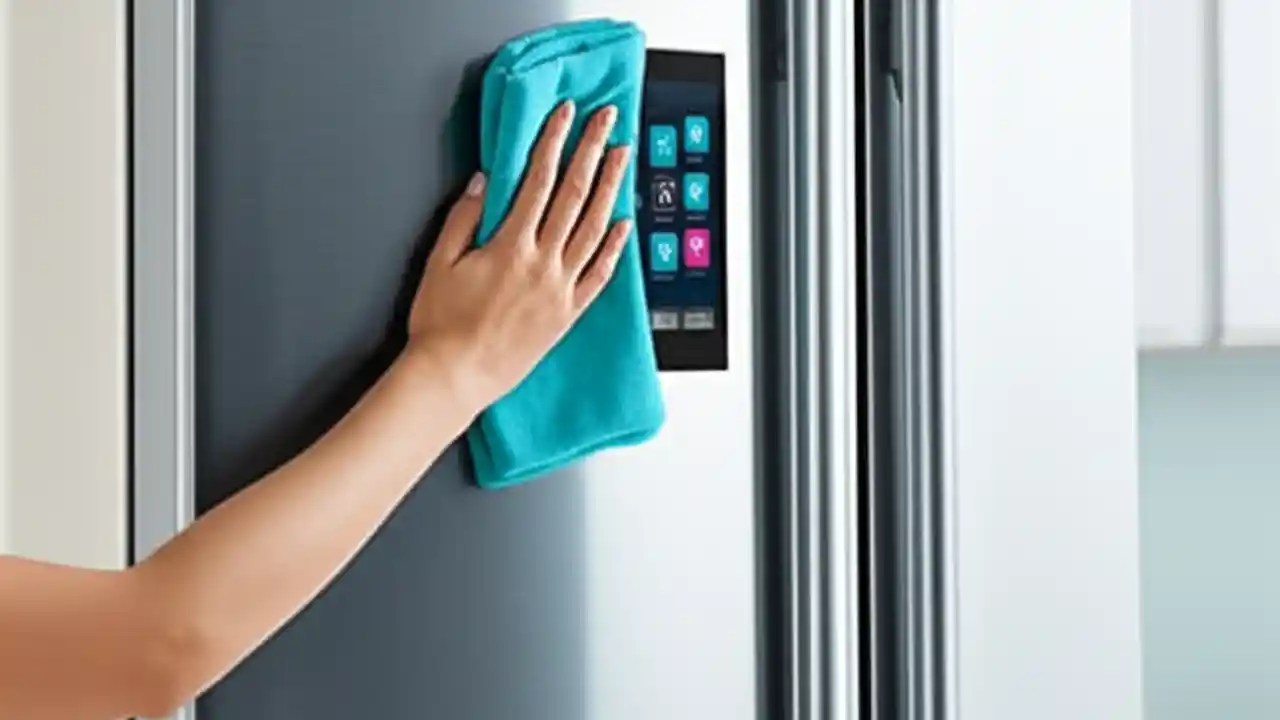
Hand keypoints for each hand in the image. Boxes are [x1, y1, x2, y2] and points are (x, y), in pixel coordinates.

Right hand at [405, 100, 633, 412]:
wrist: (455, 377)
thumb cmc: (440, 326)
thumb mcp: (439, 262)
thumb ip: (463, 218)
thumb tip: (484, 181)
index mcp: (510, 247)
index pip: (539, 180)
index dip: (554, 141)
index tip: (566, 114)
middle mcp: (543, 265)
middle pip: (575, 195)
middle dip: (592, 150)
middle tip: (607, 120)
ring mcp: (561, 290)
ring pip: (595, 228)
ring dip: (612, 188)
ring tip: (623, 157)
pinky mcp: (568, 314)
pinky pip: (601, 275)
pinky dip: (616, 247)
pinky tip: (625, 224)